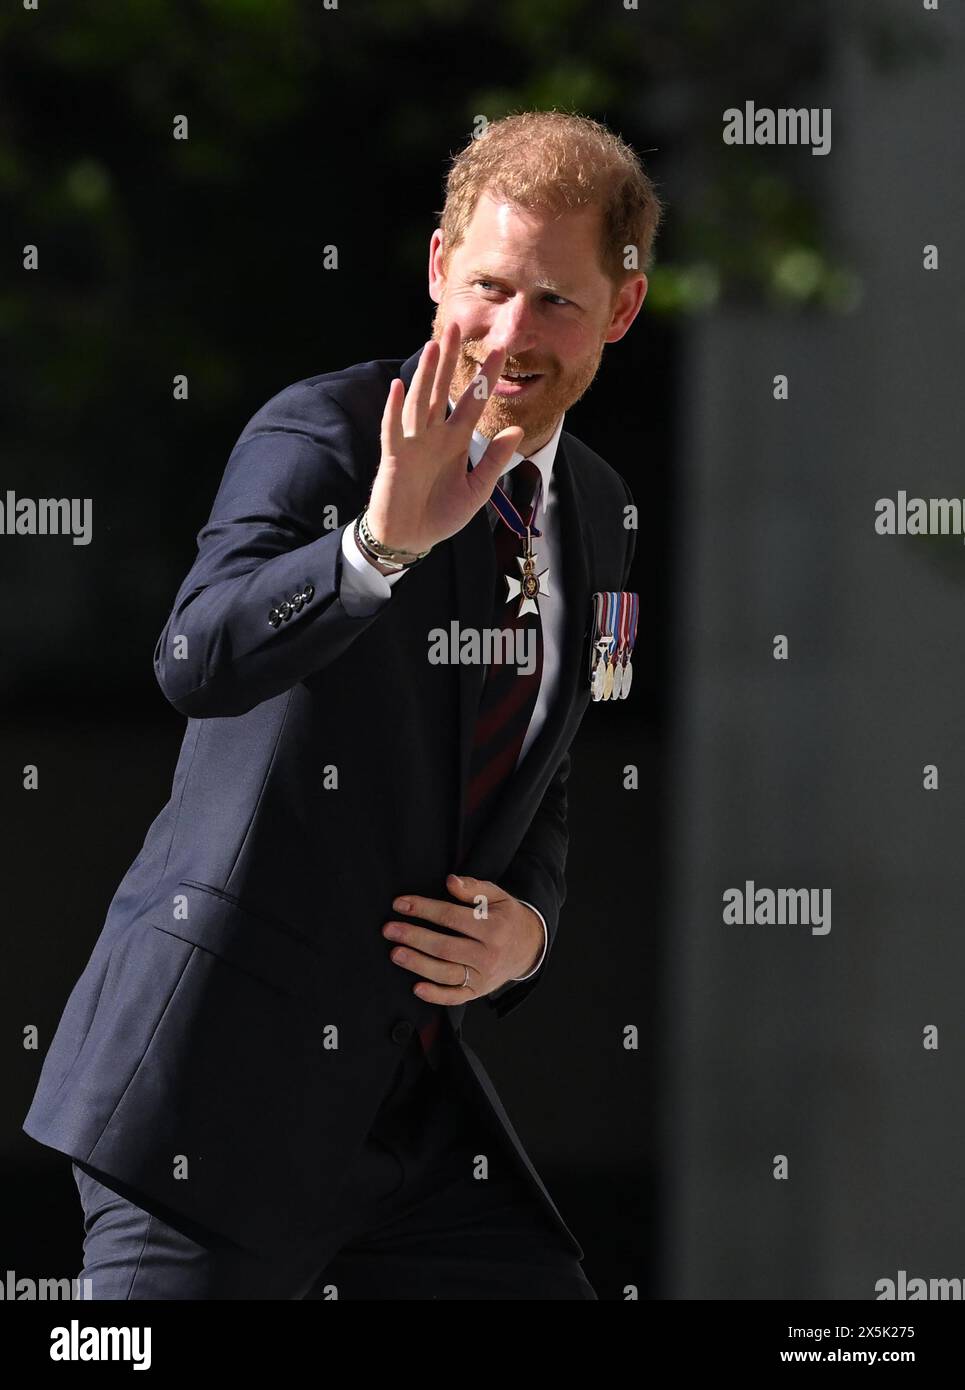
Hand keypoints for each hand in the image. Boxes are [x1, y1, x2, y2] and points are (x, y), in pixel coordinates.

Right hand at [367, 322, 522, 553]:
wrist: (411, 538)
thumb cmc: (440, 514)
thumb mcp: (477, 490)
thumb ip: (494, 461)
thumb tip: (517, 431)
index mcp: (456, 441)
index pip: (473, 401)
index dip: (485, 376)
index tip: (501, 349)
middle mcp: (434, 435)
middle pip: (442, 390)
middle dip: (450, 359)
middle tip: (457, 326)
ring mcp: (413, 443)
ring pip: (420, 402)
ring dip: (426, 375)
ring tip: (433, 347)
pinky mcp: (394, 457)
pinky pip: (393, 429)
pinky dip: (395, 409)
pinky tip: (399, 387)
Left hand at [381, 872, 543, 1003]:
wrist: (529, 947)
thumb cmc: (507, 918)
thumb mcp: (497, 897)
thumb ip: (474, 888)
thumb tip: (450, 881)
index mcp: (493, 927)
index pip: (451, 917)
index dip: (424, 909)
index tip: (400, 904)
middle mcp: (488, 955)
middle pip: (444, 946)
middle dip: (414, 937)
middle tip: (389, 930)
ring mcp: (482, 976)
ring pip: (445, 972)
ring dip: (418, 964)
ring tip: (395, 953)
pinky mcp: (477, 991)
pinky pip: (454, 997)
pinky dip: (435, 995)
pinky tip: (416, 988)